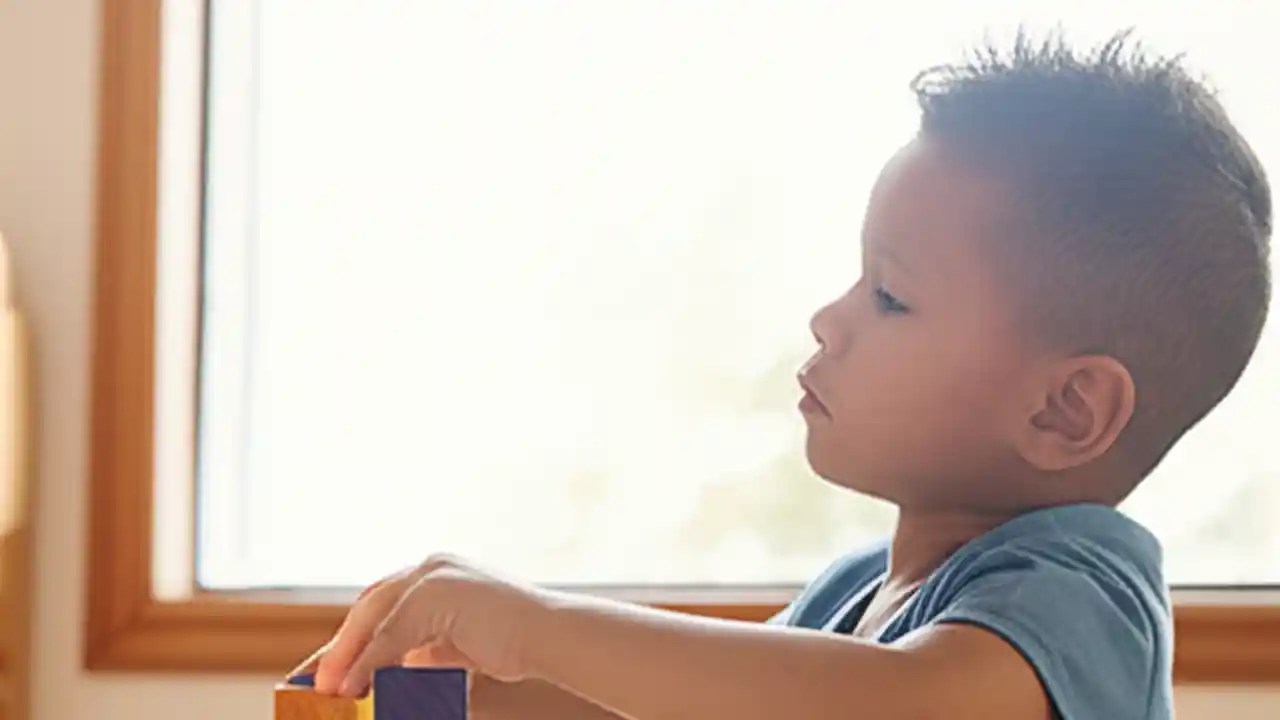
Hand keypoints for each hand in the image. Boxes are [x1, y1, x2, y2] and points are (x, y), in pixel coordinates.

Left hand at [291, 555, 551, 697]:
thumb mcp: (450, 649)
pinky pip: (390, 632)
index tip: (322, 671)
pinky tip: (352, 685)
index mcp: (433, 573)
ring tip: (326, 691)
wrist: (550, 636)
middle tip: (310, 683)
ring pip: (374, 617)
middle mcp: (429, 567)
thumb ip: (415, 655)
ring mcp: (433, 575)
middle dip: (338, 646)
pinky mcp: (436, 593)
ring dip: (347, 656)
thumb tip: (376, 678)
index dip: (349, 639)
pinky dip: (368, 662)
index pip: (379, 605)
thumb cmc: (510, 645)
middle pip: (368, 606)